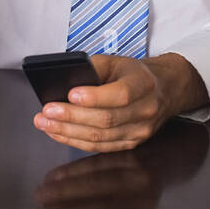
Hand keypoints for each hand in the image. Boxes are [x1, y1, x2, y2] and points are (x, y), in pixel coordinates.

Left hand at [31, 53, 205, 152]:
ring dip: (69, 132)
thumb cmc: (135, 73)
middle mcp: (145, 110)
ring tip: (45, 123)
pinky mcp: (131, 143)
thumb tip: (64, 81)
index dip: (95, 97)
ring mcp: (140, 131)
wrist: (164, 89)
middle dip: (72, 117)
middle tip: (47, 111)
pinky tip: (59, 133)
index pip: (120, 95)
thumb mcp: (117, 61)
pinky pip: (101, 147)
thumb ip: (93, 68)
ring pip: (101, 137)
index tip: (70, 94)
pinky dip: (76, 141)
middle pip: (106, 119)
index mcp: (143, 84)